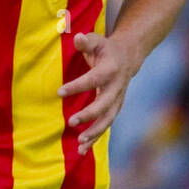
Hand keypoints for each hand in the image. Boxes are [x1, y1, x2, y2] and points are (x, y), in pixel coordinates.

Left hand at [57, 32, 136, 155]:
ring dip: (94, 133)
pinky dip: (95, 139)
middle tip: (71, 121)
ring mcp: (117, 100)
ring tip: (80, 144)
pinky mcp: (114, 109)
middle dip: (89, 115)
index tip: (59, 92)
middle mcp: (116, 88)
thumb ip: (86, 41)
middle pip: (104, 105)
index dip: (78, 86)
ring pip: (108, 120)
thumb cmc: (106, 48)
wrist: (129, 56)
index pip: (94, 79)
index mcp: (111, 70)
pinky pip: (105, 126)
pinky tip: (82, 151)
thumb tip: (77, 37)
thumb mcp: (97, 40)